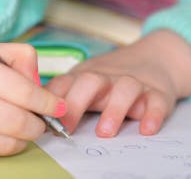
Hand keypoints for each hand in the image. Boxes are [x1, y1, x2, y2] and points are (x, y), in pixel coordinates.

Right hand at [0, 44, 66, 161]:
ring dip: (22, 140)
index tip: (58, 107)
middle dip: (37, 125)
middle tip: (40, 122)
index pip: (22, 90)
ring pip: (6, 143)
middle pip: (18, 122)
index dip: (47, 102)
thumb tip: (41, 84)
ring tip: (20, 129)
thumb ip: (16, 57)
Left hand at [45, 29, 190, 137]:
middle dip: (76, 104)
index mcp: (86, 76)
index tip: (41, 122)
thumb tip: (32, 120)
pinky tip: (146, 129)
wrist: (157, 58)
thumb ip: (64, 97)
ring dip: (114, 110)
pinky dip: (153, 114)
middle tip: (68, 129)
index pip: (64, 84)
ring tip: (105, 132)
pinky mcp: (158, 93)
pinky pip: (157, 102)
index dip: (51, 102)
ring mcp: (134, 83)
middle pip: (90, 81)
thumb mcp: (85, 83)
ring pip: (125, 88)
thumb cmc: (111, 79)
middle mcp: (108, 77)